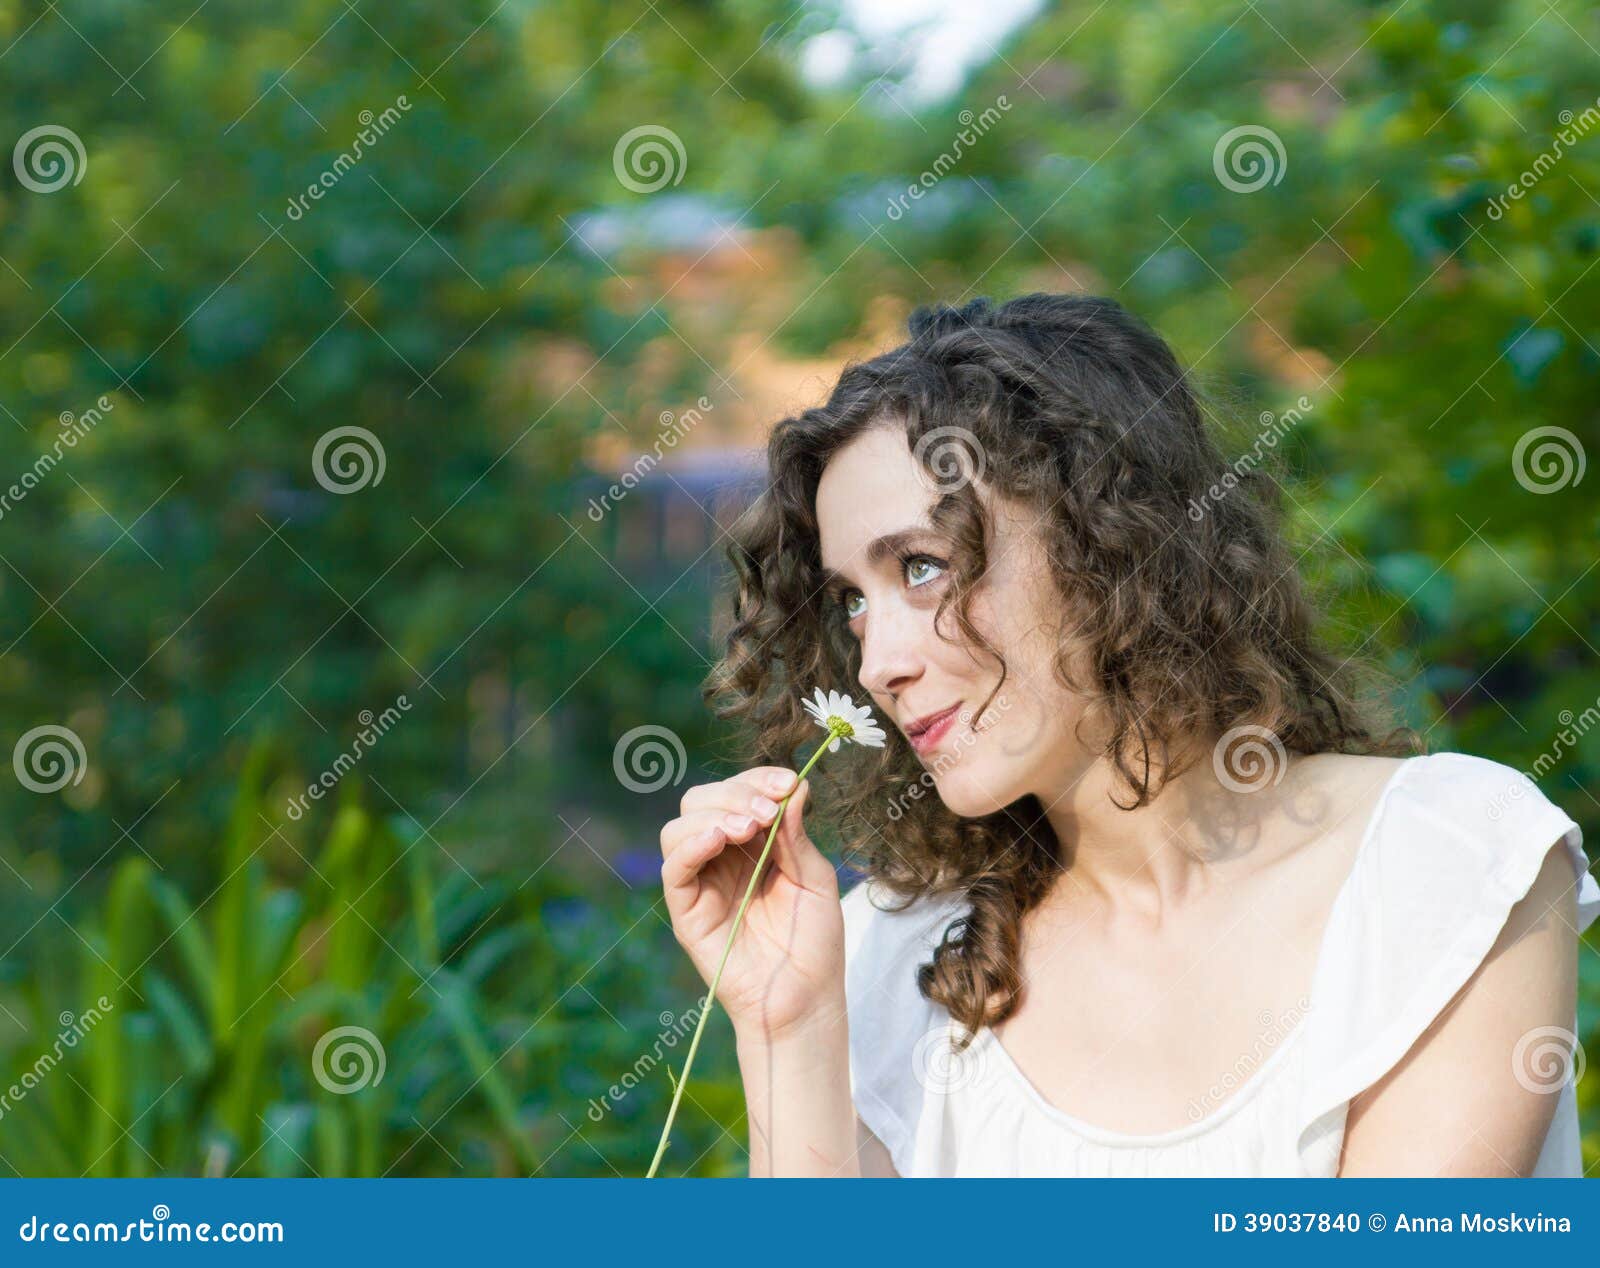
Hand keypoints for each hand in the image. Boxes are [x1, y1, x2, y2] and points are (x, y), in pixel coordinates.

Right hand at [659, 766, 845, 1041]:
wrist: (805, 1000)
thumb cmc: (814, 943)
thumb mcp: (815, 879)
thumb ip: (796, 835)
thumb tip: (794, 787)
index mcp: (753, 845)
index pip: (739, 793)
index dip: (758, 780)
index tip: (787, 782)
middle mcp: (722, 858)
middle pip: (703, 801)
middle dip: (736, 793)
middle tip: (767, 810)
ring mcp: (701, 883)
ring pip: (681, 827)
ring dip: (714, 815)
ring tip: (748, 827)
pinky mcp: (686, 910)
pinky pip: (674, 868)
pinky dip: (691, 844)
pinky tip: (719, 839)